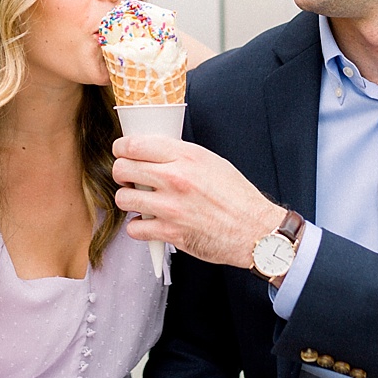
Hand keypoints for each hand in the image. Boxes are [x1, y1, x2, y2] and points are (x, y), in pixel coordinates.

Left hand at [112, 135, 285, 268]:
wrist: (255, 231)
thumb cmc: (237, 197)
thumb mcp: (212, 162)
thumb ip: (181, 156)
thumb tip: (152, 153)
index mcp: (186, 156)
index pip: (135, 144)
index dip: (122, 148)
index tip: (122, 152)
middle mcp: (175, 178)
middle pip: (122, 169)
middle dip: (122, 174)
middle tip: (130, 178)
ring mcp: (170, 206)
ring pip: (123, 198)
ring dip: (129, 200)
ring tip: (141, 201)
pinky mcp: (170, 232)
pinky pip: (134, 228)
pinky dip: (139, 228)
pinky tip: (150, 223)